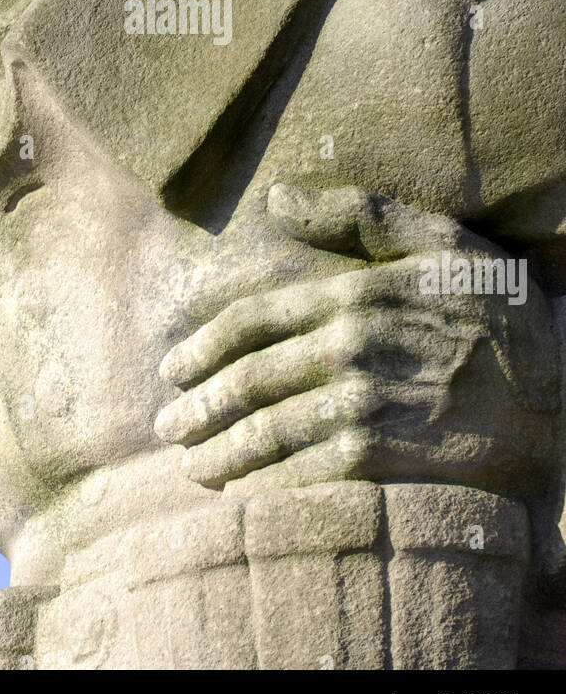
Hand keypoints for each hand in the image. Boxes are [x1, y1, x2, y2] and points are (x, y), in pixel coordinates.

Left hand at [154, 185, 560, 500]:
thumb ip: (360, 216)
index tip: (172, 369)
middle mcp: (348, 349)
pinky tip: (241, 496)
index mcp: (353, 294)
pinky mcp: (380, 461)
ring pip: (262, 433)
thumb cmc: (501, 316)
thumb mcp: (443, 244)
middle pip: (246, 382)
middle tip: (167, 427)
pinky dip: (259, 488)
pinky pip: (298, 477)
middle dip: (196, 408)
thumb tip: (276, 198)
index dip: (201, 348)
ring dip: (217, 452)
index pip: (250, 322)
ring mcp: (362, 407)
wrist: (563, 398)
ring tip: (191, 465)